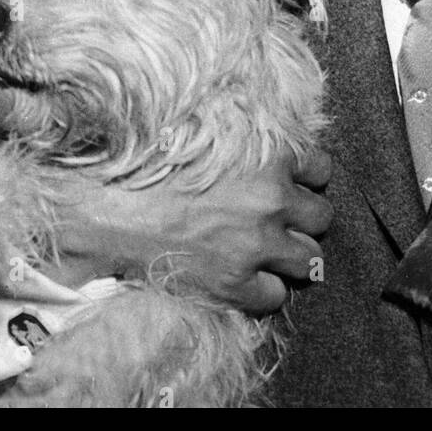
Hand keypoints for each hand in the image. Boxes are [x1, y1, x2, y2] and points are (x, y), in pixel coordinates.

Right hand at [51, 148, 332, 314]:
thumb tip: (277, 150)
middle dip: (305, 221)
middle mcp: (272, 200)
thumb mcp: (211, 134)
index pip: (321, 169)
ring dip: (293, 257)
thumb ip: (252, 142)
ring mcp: (256, 244)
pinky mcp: (234, 284)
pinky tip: (245, 279)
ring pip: (310, 259)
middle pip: (322, 217)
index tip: (294, 186)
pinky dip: (264, 290)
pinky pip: (276, 296)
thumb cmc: (152, 165)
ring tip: (270, 254)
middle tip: (282, 223)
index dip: (308, 180)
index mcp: (269, 157)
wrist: (109, 210)